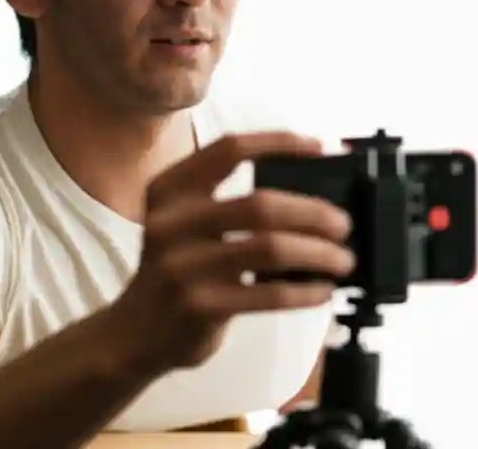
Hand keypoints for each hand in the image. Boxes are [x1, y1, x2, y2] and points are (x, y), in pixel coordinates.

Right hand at [110, 132, 354, 374]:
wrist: (134, 333)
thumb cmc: (178, 271)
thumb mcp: (186, 225)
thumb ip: (230, 204)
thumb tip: (312, 196)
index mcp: (171, 189)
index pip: (230, 149)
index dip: (280, 143)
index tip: (320, 147)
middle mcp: (172, 222)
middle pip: (261, 204)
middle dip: (314, 212)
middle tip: (343, 224)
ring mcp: (184, 266)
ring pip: (271, 248)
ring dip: (318, 253)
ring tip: (343, 260)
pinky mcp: (200, 306)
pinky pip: (268, 294)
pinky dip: (305, 291)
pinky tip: (322, 290)